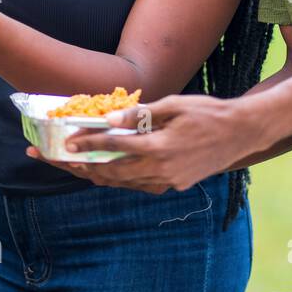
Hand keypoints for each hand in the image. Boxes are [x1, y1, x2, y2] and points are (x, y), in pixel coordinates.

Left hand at [42, 94, 270, 192]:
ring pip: (120, 183)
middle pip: (108, 172)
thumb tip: (108, 120)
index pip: (113, 147)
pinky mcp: (173, 185)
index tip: (65, 141)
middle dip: (76, 166)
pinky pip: (137, 184)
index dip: (87, 144)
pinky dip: (116, 178)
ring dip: (93, 174)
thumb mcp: (174, 105)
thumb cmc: (208, 113)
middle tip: (50, 157)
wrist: (241, 134)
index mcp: (159, 148)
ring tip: (69, 164)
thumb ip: (140, 115)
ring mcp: (167, 182)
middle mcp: (160, 170)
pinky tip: (103, 169)